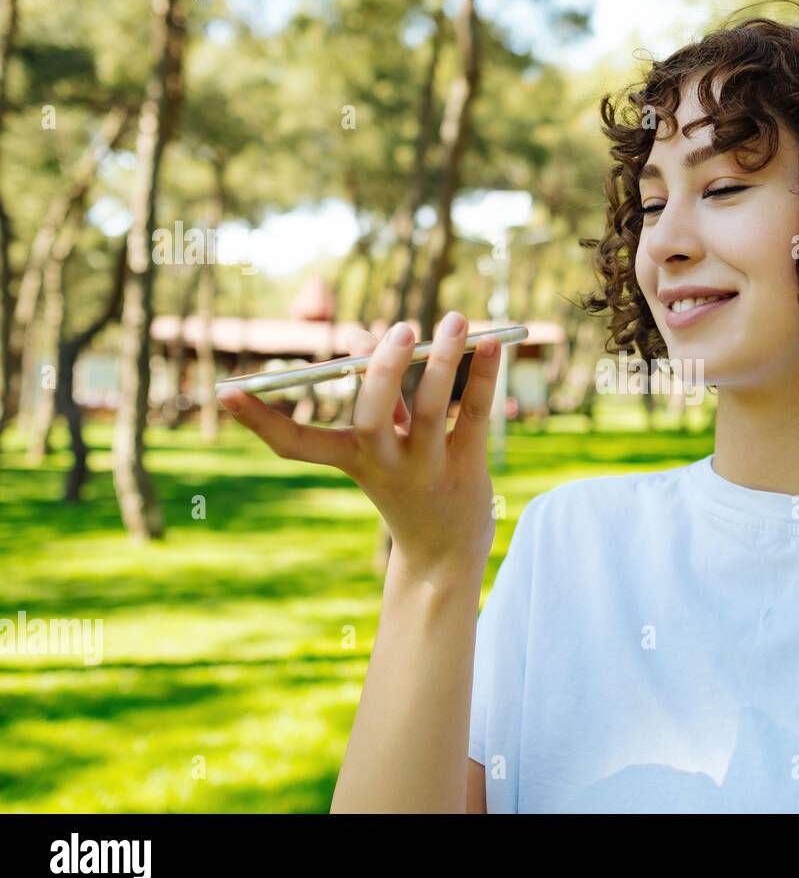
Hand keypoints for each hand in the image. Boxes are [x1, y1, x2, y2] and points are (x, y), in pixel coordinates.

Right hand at [216, 312, 502, 583]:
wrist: (445, 557)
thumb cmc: (409, 487)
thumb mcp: (384, 446)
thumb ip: (380, 392)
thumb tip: (364, 333)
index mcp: (352, 460)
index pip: (296, 443)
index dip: (261, 419)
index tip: (226, 392)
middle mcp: (384, 465)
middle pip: (372, 416)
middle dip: (382, 370)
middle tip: (400, 328)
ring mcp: (426, 468)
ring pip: (430, 410)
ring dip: (443, 361)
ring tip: (453, 320)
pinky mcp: (467, 467)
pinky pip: (474, 415)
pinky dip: (484, 377)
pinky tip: (493, 345)